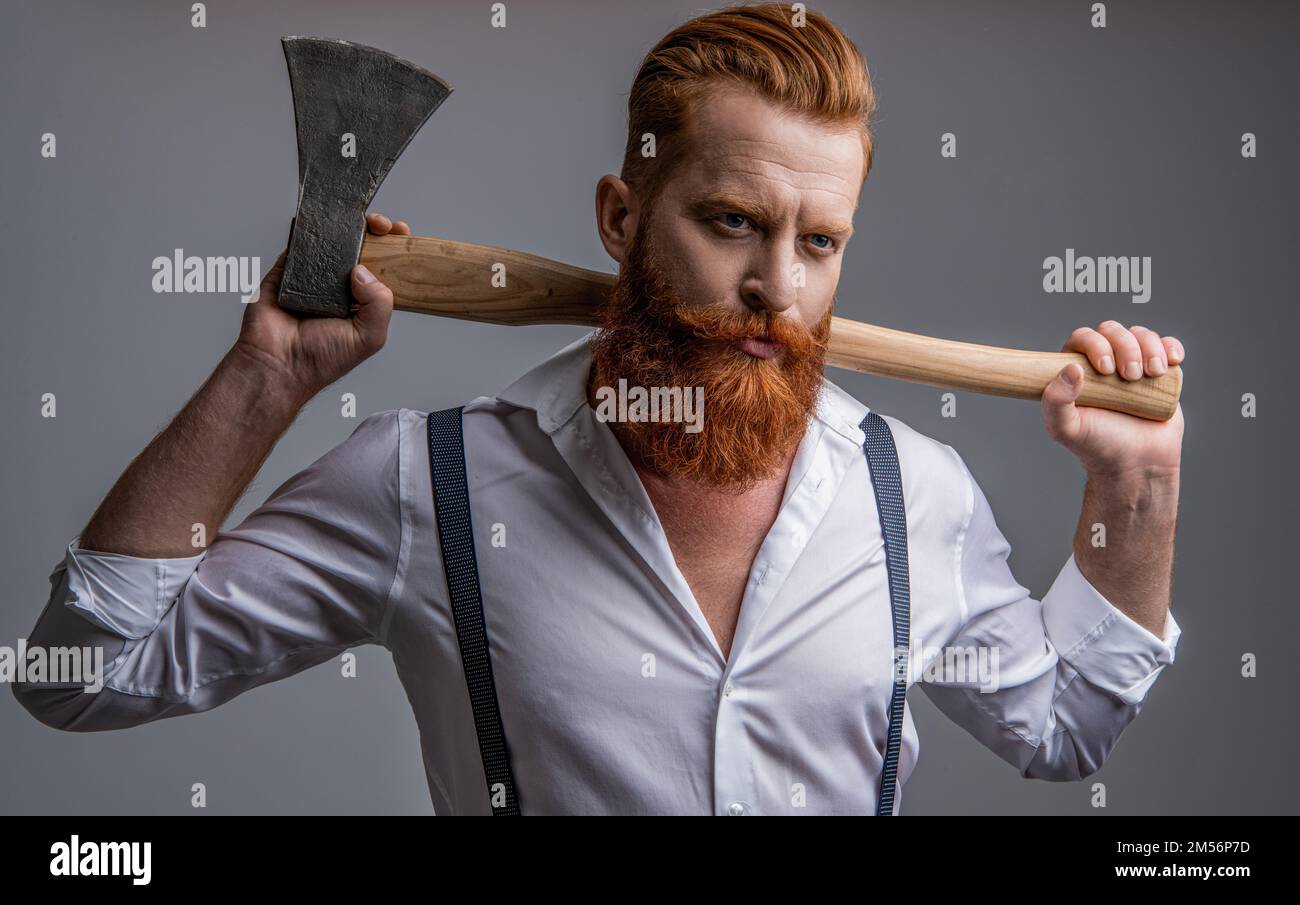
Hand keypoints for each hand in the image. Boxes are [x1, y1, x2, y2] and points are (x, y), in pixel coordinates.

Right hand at [232, 212, 410, 400]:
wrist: (279, 364)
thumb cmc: (323, 358)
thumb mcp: (369, 336)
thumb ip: (379, 304)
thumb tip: (362, 268)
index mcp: (363, 301)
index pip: (384, 267)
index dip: (394, 248)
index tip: (401, 233)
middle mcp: (340, 286)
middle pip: (360, 247)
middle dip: (373, 230)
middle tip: (379, 225)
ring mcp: (313, 276)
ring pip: (330, 241)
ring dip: (342, 226)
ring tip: (354, 221)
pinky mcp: (286, 270)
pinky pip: (298, 243)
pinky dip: (308, 230)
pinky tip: (321, 223)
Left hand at [1042, 321, 1185, 477]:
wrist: (1137, 464)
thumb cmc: (1098, 446)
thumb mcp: (1066, 428)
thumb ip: (1055, 401)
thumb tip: (1071, 368)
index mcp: (1076, 370)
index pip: (1082, 338)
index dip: (1094, 344)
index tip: (1105, 369)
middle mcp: (1104, 363)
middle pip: (1113, 331)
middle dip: (1125, 346)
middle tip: (1130, 377)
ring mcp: (1133, 365)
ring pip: (1141, 335)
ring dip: (1150, 348)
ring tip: (1152, 374)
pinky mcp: (1160, 372)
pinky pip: (1167, 345)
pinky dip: (1170, 347)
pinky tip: (1172, 361)